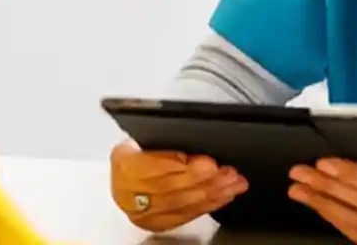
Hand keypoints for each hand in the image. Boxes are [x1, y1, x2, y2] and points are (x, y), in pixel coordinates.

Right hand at [109, 139, 247, 231]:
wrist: (122, 177)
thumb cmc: (135, 153)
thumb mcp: (141, 137)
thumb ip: (162, 140)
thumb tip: (192, 135)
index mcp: (126, 164)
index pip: (158, 170)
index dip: (186, 169)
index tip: (210, 163)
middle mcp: (131, 192)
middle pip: (174, 189)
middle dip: (207, 181)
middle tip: (230, 174)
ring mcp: (143, 211)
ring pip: (183, 205)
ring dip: (213, 194)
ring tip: (234, 184)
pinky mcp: (155, 223)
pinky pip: (186, 216)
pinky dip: (208, 206)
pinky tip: (222, 197)